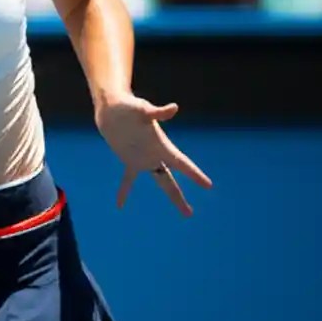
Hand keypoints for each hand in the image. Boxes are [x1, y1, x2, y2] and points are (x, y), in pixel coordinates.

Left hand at [95, 93, 212, 215]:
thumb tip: (174, 108)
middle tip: (189, 214)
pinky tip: (119, 205)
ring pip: (160, 181)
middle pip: (170, 180)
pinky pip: (128, 179)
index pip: (181, 163)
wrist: (112, 108)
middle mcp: (155, 155)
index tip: (208, 185)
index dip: (194, 174)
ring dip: (172, 195)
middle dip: (178, 197)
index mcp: (161, 146)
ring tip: (185, 211)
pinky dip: (124, 190)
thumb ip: (157, 112)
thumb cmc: (130, 106)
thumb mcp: (142, 110)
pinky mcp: (129, 159)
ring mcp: (143, 159)